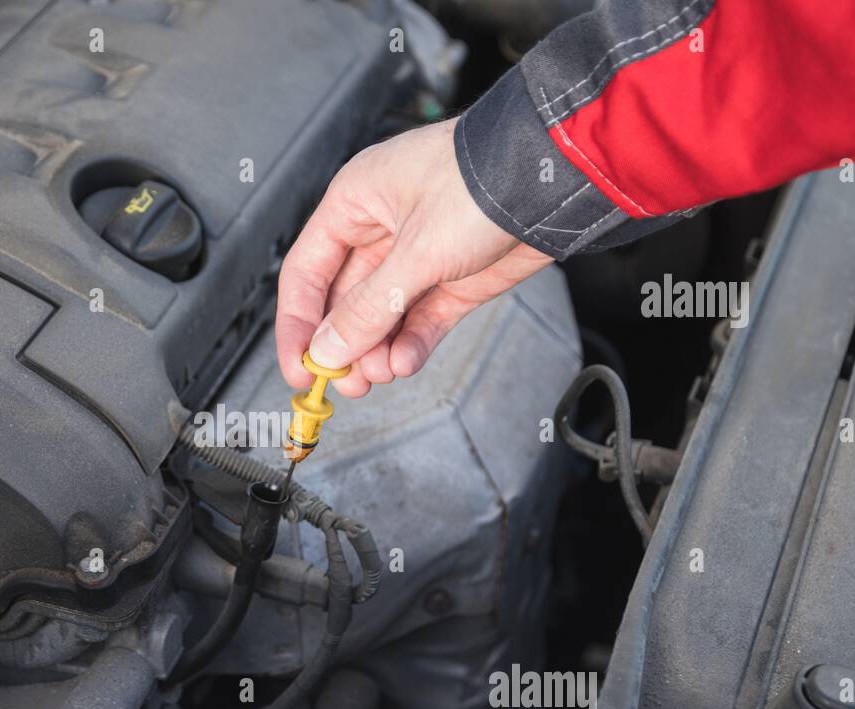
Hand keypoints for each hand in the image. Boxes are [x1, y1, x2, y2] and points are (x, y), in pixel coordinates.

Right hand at [275, 117, 553, 396]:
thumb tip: (329, 350)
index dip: (298, 324)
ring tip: (381, 373)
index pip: (306, 273)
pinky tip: (405, 361)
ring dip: (376, 350)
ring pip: (380, 317)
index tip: (300, 368)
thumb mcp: (417, 251)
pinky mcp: (452, 280)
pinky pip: (419, 321)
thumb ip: (369, 307)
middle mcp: (380, 229)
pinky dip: (410, 345)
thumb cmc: (486, 181)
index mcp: (355, 202)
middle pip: (342, 302)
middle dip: (343, 345)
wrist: (556, 181)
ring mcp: (417, 256)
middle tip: (345, 382)